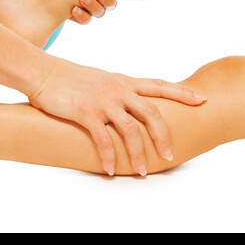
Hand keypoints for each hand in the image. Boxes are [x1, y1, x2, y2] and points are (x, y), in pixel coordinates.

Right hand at [27, 57, 206, 175]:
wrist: (43, 72)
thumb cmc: (70, 78)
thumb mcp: (101, 80)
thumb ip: (118, 91)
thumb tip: (130, 103)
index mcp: (123, 82)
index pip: (159, 86)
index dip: (181, 93)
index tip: (201, 99)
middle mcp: (118, 89)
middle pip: (151, 112)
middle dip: (163, 135)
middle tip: (170, 155)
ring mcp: (103, 101)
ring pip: (130, 129)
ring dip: (138, 153)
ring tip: (142, 171)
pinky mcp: (85, 112)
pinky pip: (103, 139)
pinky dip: (109, 156)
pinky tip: (111, 169)